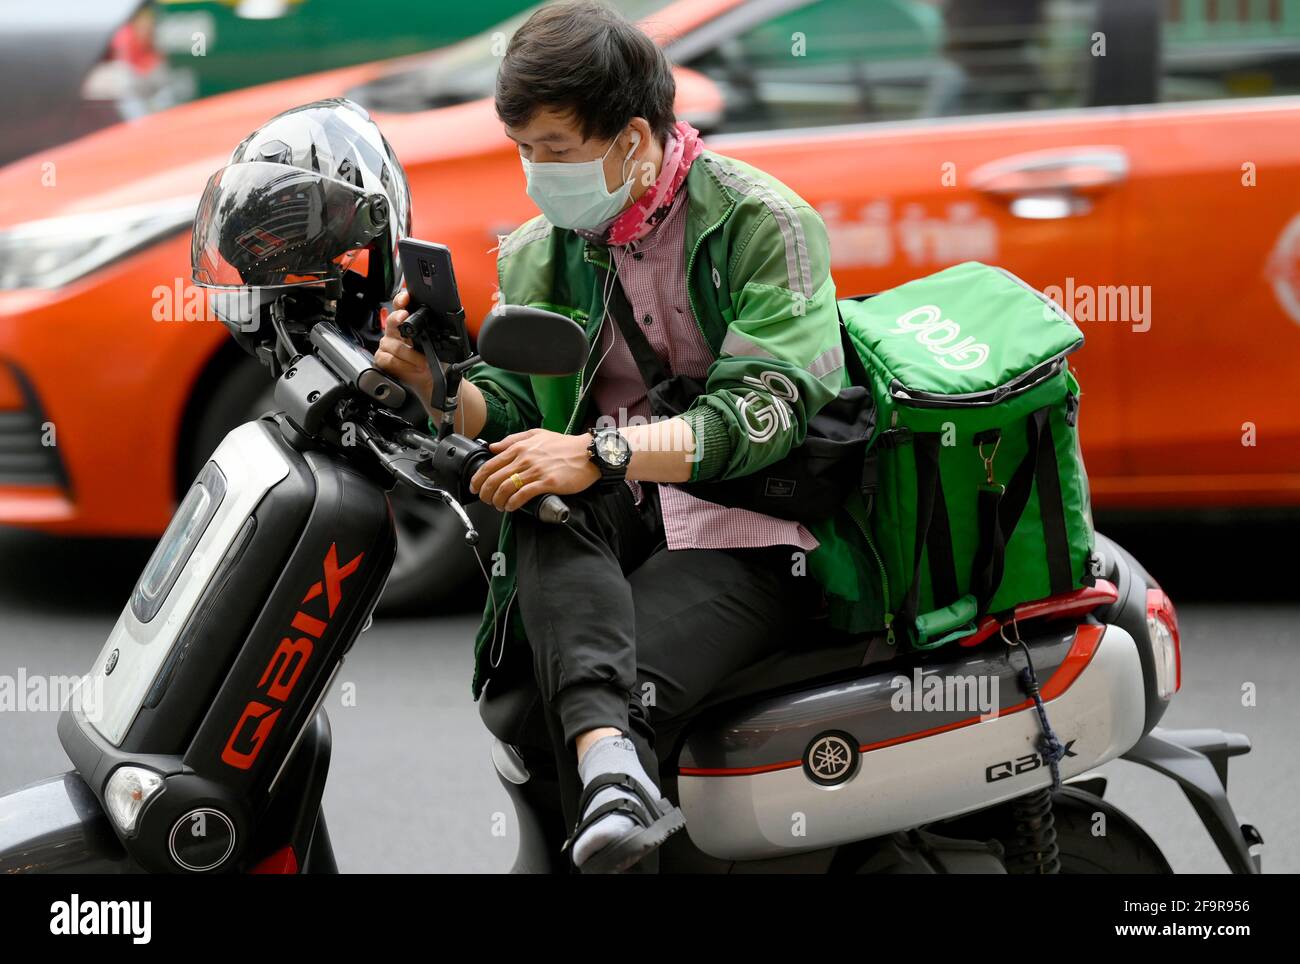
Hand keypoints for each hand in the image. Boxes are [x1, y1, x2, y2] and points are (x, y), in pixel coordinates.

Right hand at [373, 289, 441, 416]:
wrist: (429, 379)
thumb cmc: (433, 359)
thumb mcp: (438, 343)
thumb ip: (436, 331)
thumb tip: (447, 322)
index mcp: (407, 322)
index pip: (401, 305)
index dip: (401, 299)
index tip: (406, 298)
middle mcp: (395, 331)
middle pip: (393, 320)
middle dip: (399, 319)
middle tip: (405, 319)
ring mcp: (387, 344)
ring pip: (396, 345)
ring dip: (412, 355)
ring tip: (424, 362)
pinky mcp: (382, 358)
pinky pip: (390, 360)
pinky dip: (404, 365)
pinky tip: (413, 368)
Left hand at [469, 428, 601, 510]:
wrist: (589, 453)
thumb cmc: (565, 445)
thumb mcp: (537, 434)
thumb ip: (513, 439)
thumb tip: (493, 447)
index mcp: (520, 447)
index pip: (491, 464)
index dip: (479, 478)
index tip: (475, 486)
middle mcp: (525, 458)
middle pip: (495, 478)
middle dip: (485, 492)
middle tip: (485, 500)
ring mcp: (536, 470)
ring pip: (506, 488)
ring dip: (498, 500)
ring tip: (498, 506)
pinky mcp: (547, 482)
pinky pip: (523, 495)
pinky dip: (513, 503)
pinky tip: (511, 507)